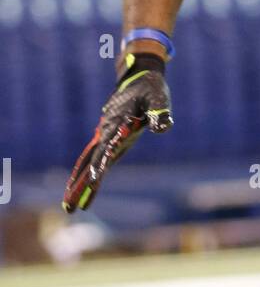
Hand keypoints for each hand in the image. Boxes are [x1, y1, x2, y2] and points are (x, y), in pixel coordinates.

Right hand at [63, 52, 172, 212]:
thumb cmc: (151, 89)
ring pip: (89, 161)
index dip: (102, 163)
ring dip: (79, 183)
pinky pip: (95, 157)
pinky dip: (89, 173)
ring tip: (70, 206)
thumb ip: (160, 112)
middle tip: (70, 208)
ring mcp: (106, 134)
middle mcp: (108, 130)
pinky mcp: (109, 137)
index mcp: (118, 121)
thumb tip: (163, 126)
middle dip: (80, 184)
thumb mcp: (158, 98)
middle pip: (91, 161)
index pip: (108, 147)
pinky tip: (85, 188)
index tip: (95, 180)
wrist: (140, 78)